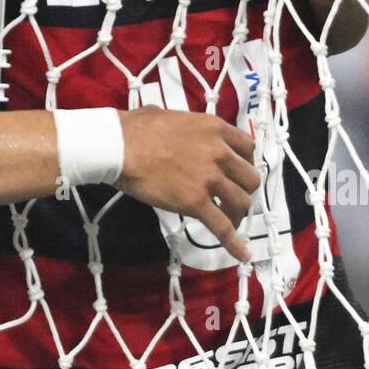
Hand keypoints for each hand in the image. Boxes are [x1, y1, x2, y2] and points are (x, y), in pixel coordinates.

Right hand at [115, 106, 260, 263]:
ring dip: (237, 212)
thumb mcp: (166, 114)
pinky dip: (234, 243)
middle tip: (231, 195)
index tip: (237, 170)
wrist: (119, 147)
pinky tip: (242, 255)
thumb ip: (181, 123)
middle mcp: (219, 152)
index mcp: (213, 128)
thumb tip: (170, 124)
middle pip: (249, 177)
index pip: (247, 147)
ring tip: (229, 220)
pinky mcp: (196, 202)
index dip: (244, 162)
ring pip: (241, 202)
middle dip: (243, 188)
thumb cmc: (135, 129)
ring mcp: (209, 178)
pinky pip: (222, 226)